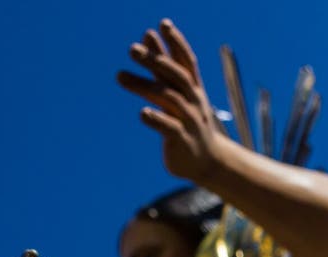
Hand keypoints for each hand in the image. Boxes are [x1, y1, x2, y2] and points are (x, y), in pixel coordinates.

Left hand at [117, 19, 224, 183]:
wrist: (207, 162)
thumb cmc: (189, 125)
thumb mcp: (178, 95)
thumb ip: (162, 70)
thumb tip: (147, 38)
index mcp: (192, 88)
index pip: (185, 61)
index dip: (175, 42)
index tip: (162, 24)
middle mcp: (192, 100)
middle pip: (173, 76)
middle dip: (154, 60)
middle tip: (131, 49)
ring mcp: (188, 120)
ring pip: (167, 98)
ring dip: (143, 86)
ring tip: (119, 76)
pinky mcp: (181, 140)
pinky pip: (168, 128)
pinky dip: (156, 119)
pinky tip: (142, 114)